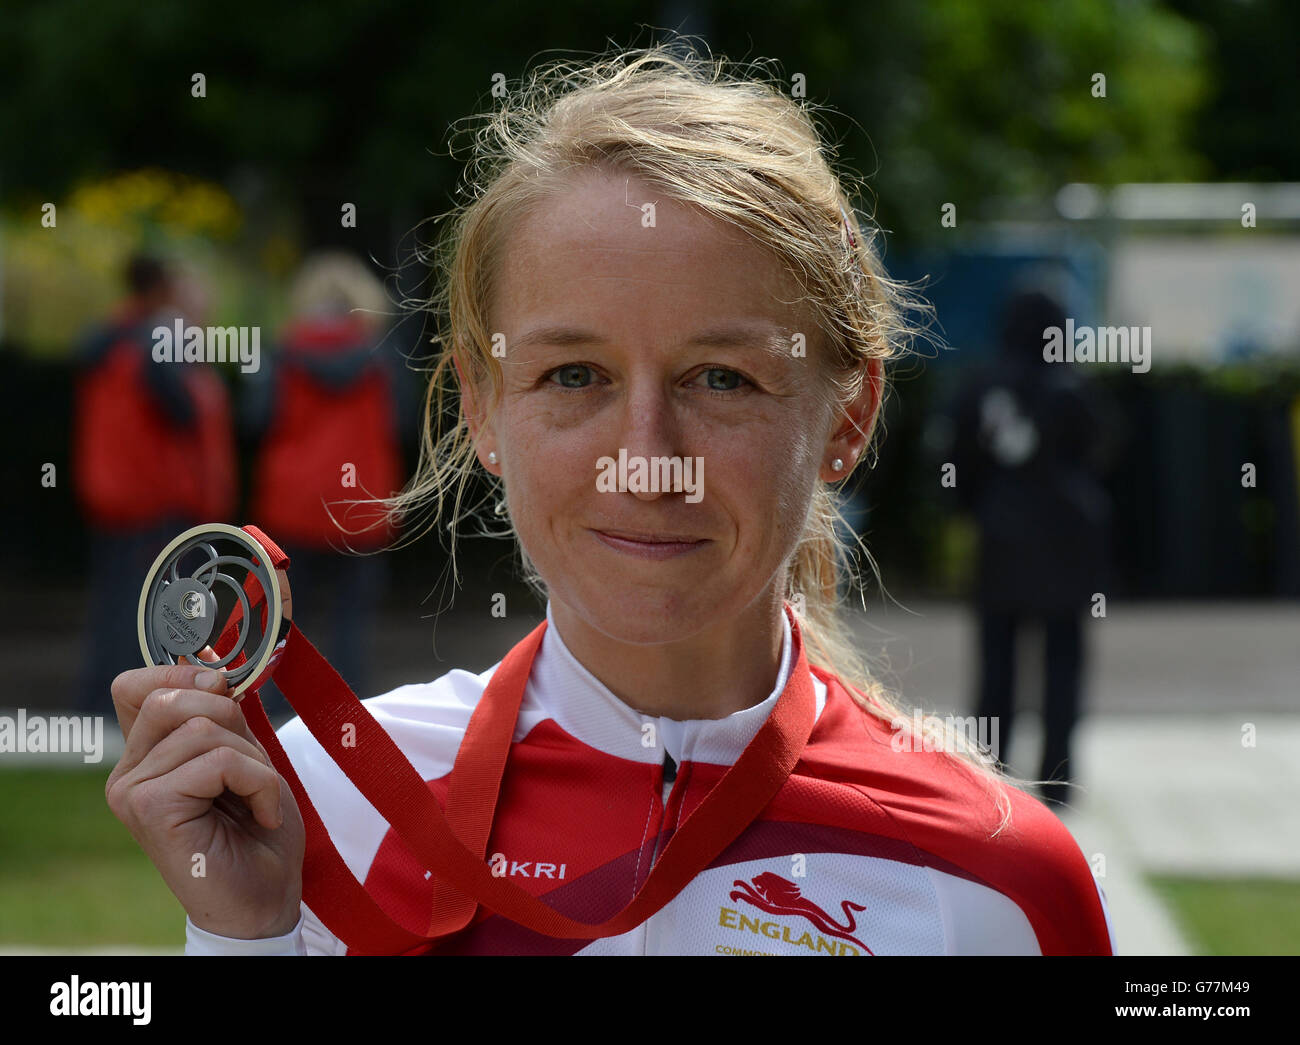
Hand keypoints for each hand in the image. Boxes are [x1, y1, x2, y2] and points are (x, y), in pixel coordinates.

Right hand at [106, 568, 303, 938]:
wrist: (264, 901)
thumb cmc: (256, 834)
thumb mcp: (245, 758)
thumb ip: (223, 717)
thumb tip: (215, 665)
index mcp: (145, 756)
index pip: (137, 684)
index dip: (184, 672)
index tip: (225, 690)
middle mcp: (128, 772)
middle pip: (175, 696)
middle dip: (233, 721)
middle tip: (253, 770)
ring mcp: (132, 791)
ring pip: (205, 728)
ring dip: (255, 762)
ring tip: (259, 800)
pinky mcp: (149, 809)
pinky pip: (218, 760)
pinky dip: (258, 782)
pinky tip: (262, 815)